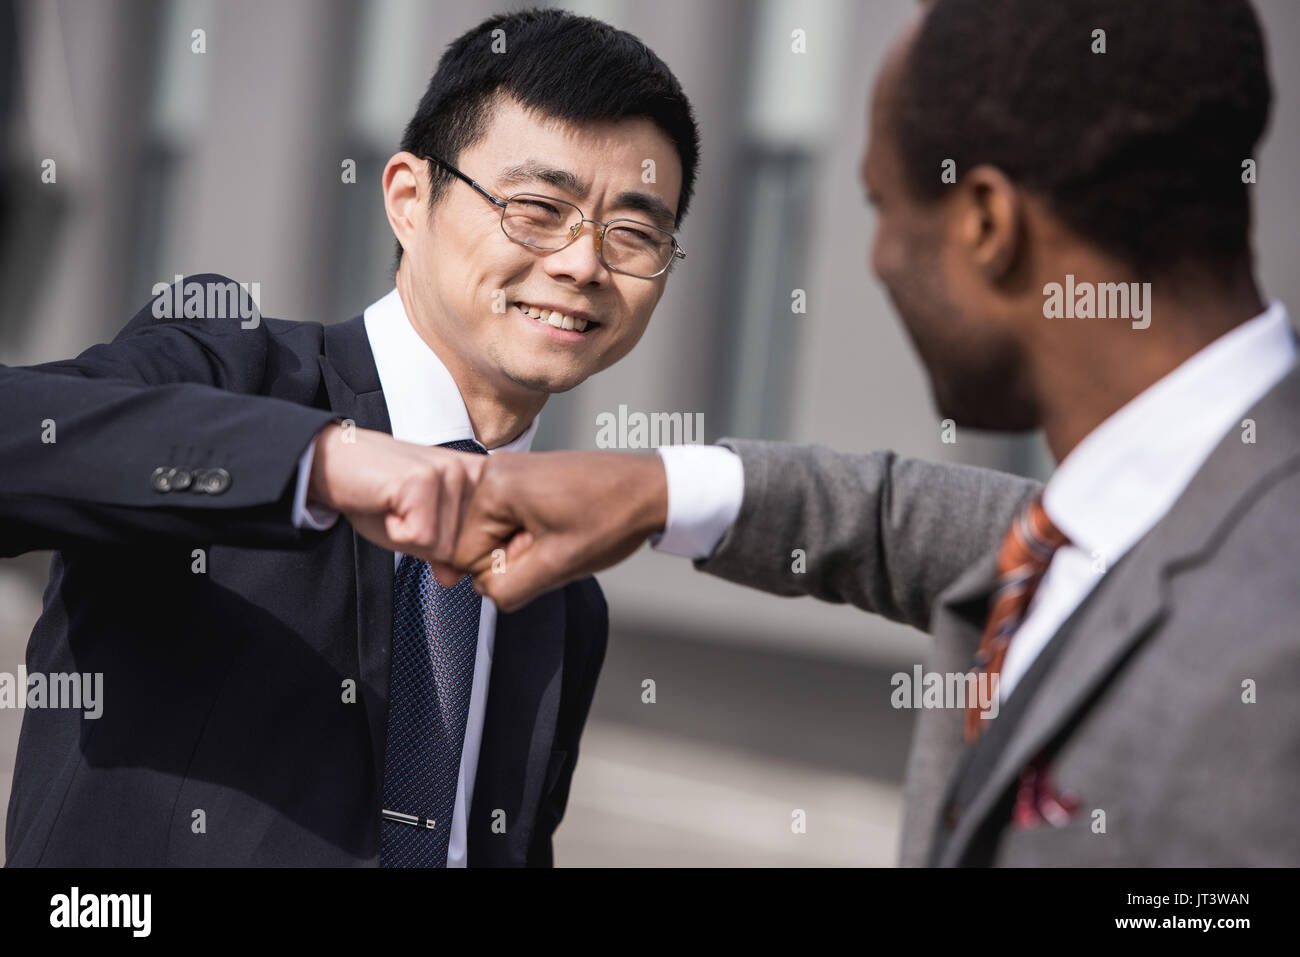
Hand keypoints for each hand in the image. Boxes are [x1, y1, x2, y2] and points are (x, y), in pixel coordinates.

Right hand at [307, 422, 485, 584]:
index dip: (449, 548)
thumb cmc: (377, 494)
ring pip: (445, 546)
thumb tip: (455, 578)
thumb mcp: (417, 531)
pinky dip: (395, 532)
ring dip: (411, 537)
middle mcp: (470, 471)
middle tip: (404, 514)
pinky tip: (387, 506)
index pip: (484, 543)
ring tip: (395, 507)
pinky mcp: (423, 479)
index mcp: (478, 479)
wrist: (333, 463)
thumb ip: (444, 553)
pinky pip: (421, 538)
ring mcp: (449, 472)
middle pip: (464, 548)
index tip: (422, 521)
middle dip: (428, 543)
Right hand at [452, 450, 668, 610]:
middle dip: (513, 555)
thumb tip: (485, 590)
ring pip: (495, 534)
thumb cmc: (612, 518)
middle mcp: (493, 470)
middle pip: (477, 542)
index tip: (540, 552)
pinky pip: (510, 519)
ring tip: (560, 532)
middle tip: (554, 542)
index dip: (504, 567)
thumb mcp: (557, 566)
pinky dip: (532, 531)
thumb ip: (508, 588)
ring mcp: (509, 469)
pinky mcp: (524, 475)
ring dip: (524, 545)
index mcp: (493, 487)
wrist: (652, 488)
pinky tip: (561, 525)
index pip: (464, 556)